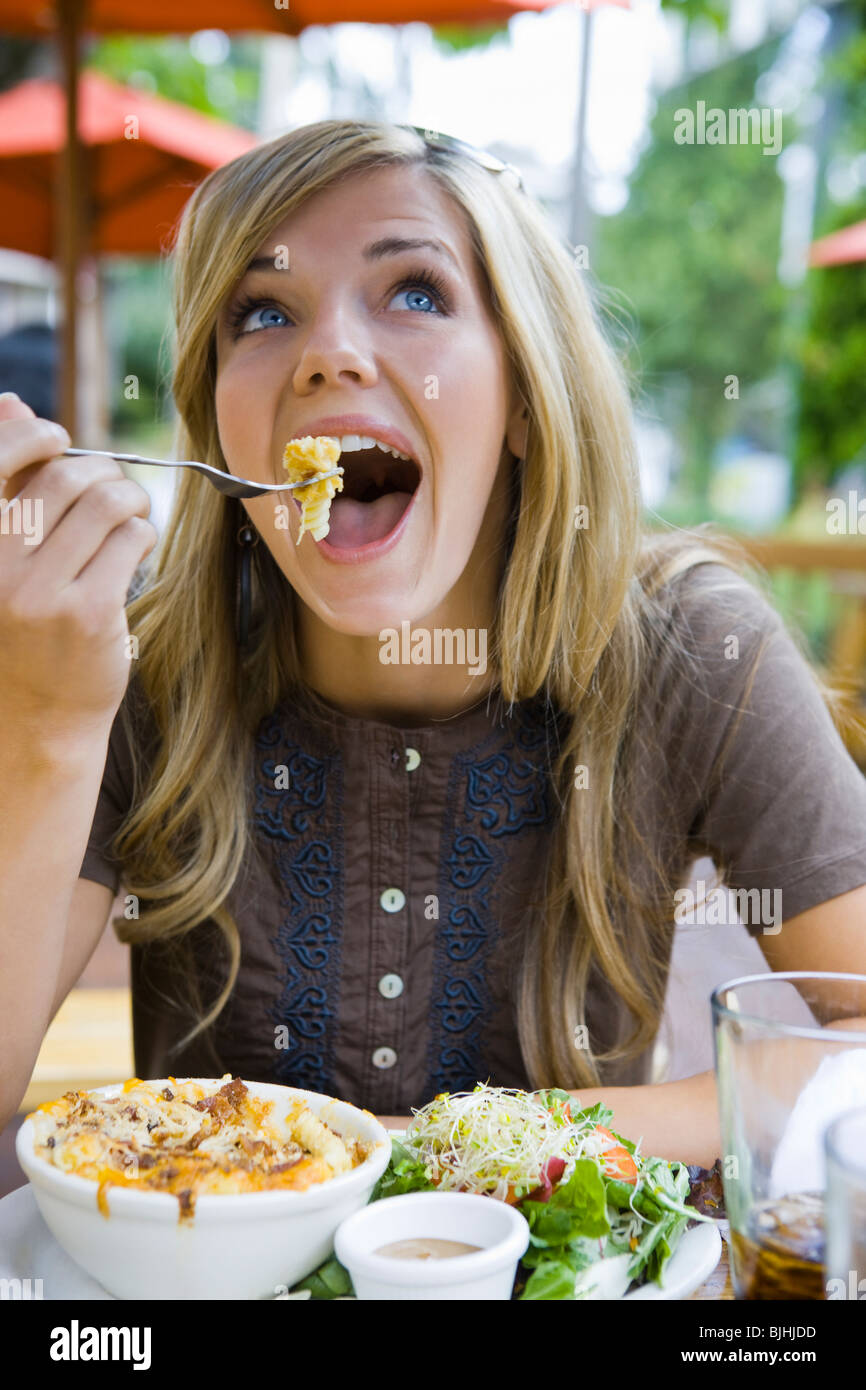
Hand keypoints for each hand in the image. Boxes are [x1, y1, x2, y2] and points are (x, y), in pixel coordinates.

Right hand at [0, 393, 156, 741]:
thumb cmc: (17, 630)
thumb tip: (13, 404)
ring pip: (104, 503)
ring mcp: (38, 594)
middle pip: (62, 478)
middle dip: (98, 473)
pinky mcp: (87, 614)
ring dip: (128, 499)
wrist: (35, 721)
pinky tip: (132, 548)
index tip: (60, 438)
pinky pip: (129, 539)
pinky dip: (139, 533)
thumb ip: (4, 486)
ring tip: (129, 514)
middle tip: (112, 490)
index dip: (34, 435)